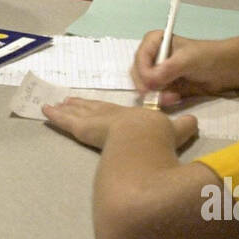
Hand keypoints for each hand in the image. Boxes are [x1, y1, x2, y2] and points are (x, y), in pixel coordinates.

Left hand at [42, 97, 194, 151]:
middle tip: (70, 100)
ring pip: (79, 113)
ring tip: (56, 104)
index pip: (116, 111)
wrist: (145, 138)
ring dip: (68, 108)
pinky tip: (44, 110)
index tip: (99, 105)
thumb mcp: (176, 134)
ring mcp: (97, 121)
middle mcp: (113, 116)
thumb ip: (183, 128)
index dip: (106, 108)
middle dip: (83, 104)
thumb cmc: (159, 139)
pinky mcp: (83, 128)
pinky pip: (65, 121)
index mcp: (133, 118)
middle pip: (95, 108)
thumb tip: (194, 121)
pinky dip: (55, 115)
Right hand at [131, 31, 224, 106]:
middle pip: (138, 74)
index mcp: (154, 41)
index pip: (139, 58)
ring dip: (155, 95)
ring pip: (145, 87)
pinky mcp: (164, 85)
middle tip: (161, 96)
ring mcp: (157, 71)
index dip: (142, 73)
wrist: (225, 70)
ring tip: (172, 98)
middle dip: (148, 87)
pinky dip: (161, 99)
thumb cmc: (208, 57)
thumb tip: (150, 82)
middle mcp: (152, 55)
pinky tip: (175, 98)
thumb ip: (168, 69)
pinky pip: (155, 95)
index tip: (150, 86)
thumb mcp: (187, 60)